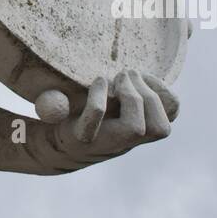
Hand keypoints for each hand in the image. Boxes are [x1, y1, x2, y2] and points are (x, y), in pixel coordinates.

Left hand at [48, 70, 178, 165]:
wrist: (50, 142)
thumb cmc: (83, 117)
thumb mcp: (109, 103)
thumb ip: (127, 93)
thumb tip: (135, 76)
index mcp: (134, 135)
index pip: (165, 126)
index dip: (166, 99)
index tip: (145, 78)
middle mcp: (123, 143)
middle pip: (160, 129)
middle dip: (149, 95)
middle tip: (128, 74)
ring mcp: (103, 142)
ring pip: (135, 128)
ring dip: (131, 96)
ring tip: (117, 78)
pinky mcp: (79, 136)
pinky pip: (94, 119)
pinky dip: (98, 98)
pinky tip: (99, 81)